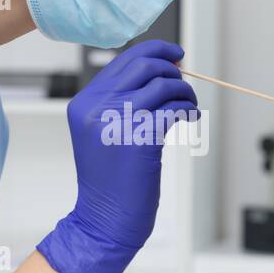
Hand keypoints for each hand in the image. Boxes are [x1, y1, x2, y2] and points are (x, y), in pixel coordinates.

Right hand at [36, 39, 198, 272]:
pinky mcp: (140, 138)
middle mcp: (96, 107)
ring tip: (188, 107)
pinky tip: (189, 120)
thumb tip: (161, 72)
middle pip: (143, 65)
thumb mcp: (103, 134)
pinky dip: (187, 111)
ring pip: (163, 85)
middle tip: (184, 84)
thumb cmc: (110, 182)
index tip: (176, 56)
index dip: (155, 52)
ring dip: (184, 93)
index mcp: (83, 103)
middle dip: (172, 69)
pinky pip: (173, 109)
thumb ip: (121, 102)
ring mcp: (117, 121)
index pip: (122, 60)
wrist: (104, 220)